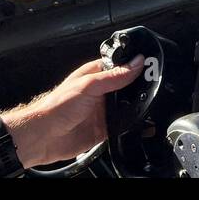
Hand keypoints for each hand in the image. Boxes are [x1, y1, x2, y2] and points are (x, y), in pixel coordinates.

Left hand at [0, 55, 144, 173]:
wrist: (43, 136)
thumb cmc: (56, 106)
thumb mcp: (89, 85)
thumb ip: (115, 77)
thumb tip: (136, 63)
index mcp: (95, 76)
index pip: (120, 67)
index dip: (135, 66)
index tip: (152, 67)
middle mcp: (100, 93)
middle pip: (126, 89)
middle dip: (138, 90)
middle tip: (155, 88)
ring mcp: (101, 112)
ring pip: (126, 108)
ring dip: (135, 108)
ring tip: (150, 106)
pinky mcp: (102, 130)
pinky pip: (122, 127)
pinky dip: (131, 127)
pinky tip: (139, 125)